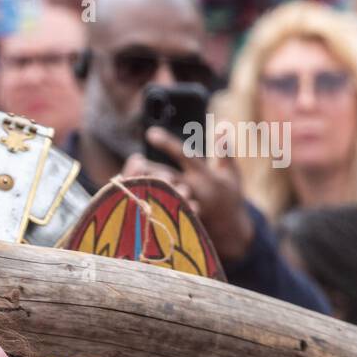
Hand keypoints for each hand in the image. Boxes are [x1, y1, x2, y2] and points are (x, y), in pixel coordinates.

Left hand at [122, 126, 254, 262]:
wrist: (229, 231)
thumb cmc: (229, 196)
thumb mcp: (231, 173)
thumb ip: (223, 151)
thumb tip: (222, 124)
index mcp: (205, 176)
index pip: (185, 156)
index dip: (168, 144)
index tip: (150, 133)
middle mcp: (193, 191)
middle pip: (168, 178)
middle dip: (150, 170)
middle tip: (134, 160)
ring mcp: (184, 208)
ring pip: (160, 196)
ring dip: (144, 187)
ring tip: (125, 178)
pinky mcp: (177, 221)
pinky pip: (158, 213)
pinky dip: (145, 206)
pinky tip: (127, 198)